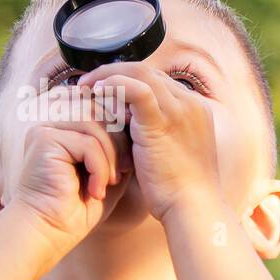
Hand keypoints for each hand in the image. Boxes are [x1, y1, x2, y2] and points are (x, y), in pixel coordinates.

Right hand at [8, 85, 131, 251]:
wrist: (50, 232)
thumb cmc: (77, 207)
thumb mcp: (108, 170)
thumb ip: (119, 145)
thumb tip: (138, 119)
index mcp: (64, 123)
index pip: (100, 106)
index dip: (121, 127)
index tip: (129, 160)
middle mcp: (52, 120)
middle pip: (100, 110)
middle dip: (120, 142)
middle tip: (124, 172)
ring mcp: (45, 127)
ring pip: (95, 124)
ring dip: (111, 156)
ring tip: (111, 183)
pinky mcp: (43, 139)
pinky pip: (87, 143)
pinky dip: (99, 169)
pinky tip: (96, 192)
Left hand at [79, 62, 224, 222]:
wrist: (193, 208)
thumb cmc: (178, 191)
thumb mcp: (168, 153)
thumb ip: (151, 134)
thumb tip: (124, 128)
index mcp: (195, 109)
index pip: (157, 81)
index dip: (127, 80)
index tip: (103, 89)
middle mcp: (190, 103)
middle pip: (148, 71)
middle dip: (115, 72)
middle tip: (87, 83)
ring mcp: (180, 109)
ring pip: (140, 72)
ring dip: (109, 75)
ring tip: (85, 87)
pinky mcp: (163, 121)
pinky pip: (136, 89)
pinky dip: (113, 84)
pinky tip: (95, 92)